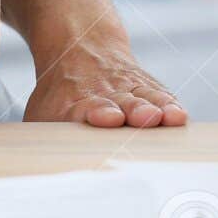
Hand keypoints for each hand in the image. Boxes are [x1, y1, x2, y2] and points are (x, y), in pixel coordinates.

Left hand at [25, 43, 186, 126]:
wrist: (79, 45)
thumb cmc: (62, 93)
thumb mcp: (42, 111)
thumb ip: (43, 140)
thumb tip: (40, 172)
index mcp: (70, 103)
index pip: (80, 110)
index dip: (94, 113)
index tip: (106, 117)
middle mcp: (100, 94)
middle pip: (116, 104)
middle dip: (127, 112)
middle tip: (137, 118)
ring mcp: (125, 89)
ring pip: (140, 98)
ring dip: (150, 108)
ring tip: (158, 117)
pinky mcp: (146, 87)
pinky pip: (159, 95)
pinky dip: (168, 105)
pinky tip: (178, 115)